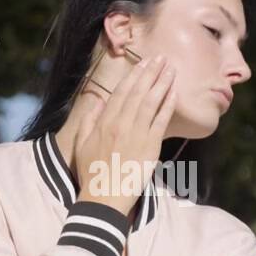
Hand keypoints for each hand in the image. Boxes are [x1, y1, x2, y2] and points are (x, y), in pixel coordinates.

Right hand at [74, 54, 176, 215]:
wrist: (104, 198)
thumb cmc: (91, 173)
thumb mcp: (81, 145)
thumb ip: (88, 121)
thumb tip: (97, 102)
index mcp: (104, 122)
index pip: (121, 93)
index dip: (134, 76)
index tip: (142, 63)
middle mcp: (120, 124)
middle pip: (138, 92)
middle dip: (150, 73)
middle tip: (161, 58)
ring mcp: (136, 134)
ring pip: (151, 102)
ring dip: (162, 82)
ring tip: (171, 69)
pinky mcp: (150, 146)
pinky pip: (161, 120)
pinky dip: (168, 105)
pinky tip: (174, 92)